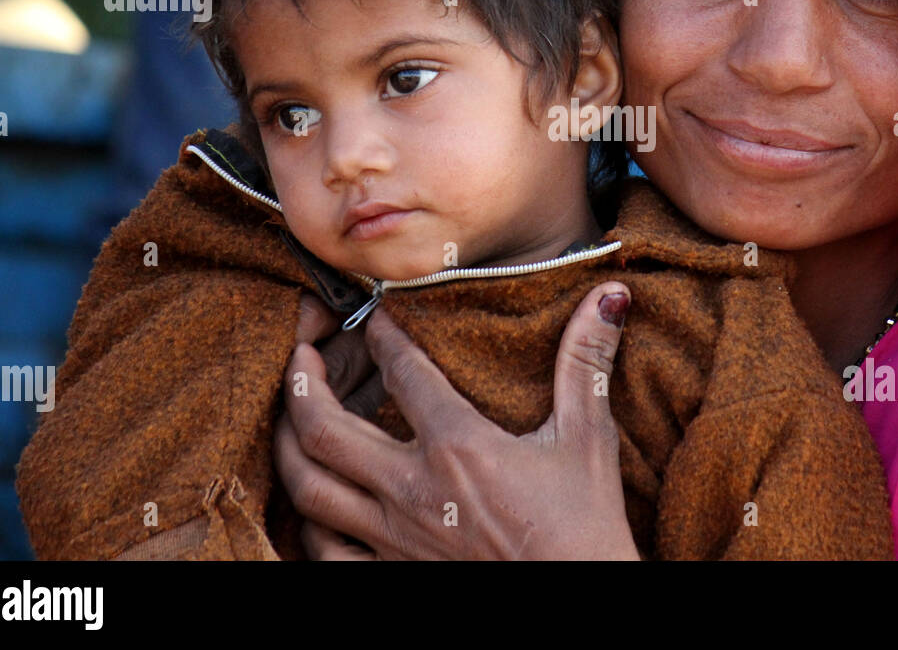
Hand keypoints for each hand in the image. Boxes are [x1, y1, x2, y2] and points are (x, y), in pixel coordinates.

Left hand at [274, 282, 639, 559]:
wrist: (583, 601)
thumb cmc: (586, 528)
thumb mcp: (589, 438)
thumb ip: (587, 362)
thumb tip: (609, 295)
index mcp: (460, 447)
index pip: (402, 371)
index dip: (382, 333)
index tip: (375, 314)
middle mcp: (414, 491)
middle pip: (323, 429)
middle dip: (301, 382)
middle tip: (301, 353)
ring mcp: (394, 541)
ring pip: (309, 489)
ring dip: (289, 445)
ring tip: (292, 415)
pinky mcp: (390, 579)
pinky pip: (324, 552)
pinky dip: (308, 521)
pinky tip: (318, 496)